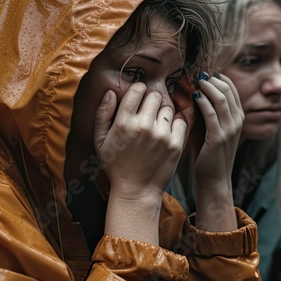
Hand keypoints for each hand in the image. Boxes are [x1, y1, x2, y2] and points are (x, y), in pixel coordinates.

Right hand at [94, 82, 186, 203]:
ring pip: (168, 108)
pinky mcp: (176, 145)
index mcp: (124, 123)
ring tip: (156, 125)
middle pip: (155, 96)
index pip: (138, 89)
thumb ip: (102, 114)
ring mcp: (162, 135)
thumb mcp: (99, 141)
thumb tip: (111, 92)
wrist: (136, 191)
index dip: (139, 90)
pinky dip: (175, 124)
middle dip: (151, 100)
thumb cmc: (116, 165)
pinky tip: (166, 132)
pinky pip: (181, 122)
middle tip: (148, 112)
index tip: (139, 96)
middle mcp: (144, 126)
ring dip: (163, 113)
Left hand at [191, 72, 243, 230]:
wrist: (214, 179)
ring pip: (220, 97)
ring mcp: (230, 129)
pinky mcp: (219, 137)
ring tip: (193, 81)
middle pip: (226, 89)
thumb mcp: (211, 128)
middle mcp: (237, 121)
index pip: (231, 88)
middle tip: (196, 74)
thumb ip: (206, 111)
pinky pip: (210, 112)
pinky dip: (201, 100)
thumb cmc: (208, 154)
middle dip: (210, 79)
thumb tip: (192, 89)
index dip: (217, 77)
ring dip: (205, 86)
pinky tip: (192, 95)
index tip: (202, 73)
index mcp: (238, 117)